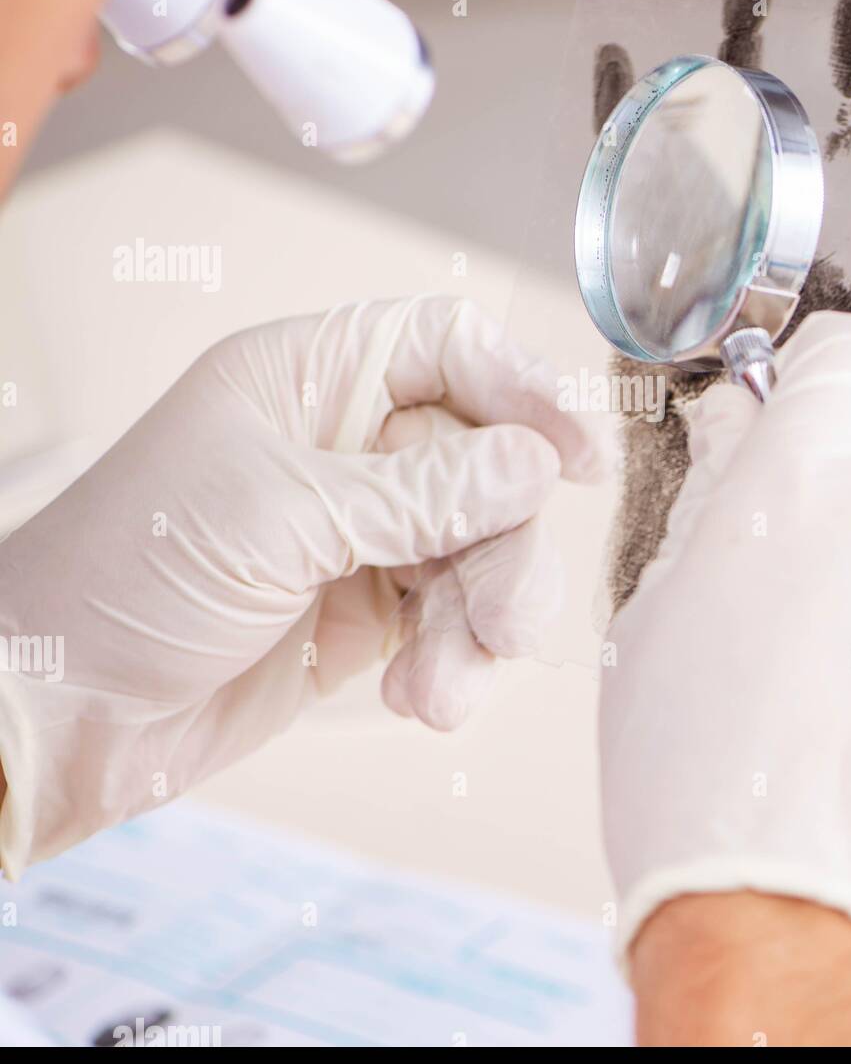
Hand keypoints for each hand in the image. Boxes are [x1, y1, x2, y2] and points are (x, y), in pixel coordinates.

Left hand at [0, 296, 608, 877]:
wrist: (60, 713)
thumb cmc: (133, 575)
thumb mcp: (283, 517)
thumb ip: (423, 494)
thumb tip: (537, 467)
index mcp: (312, 379)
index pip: (449, 350)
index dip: (524, 391)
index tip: (578, 460)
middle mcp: (345, 445)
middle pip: (486, 465)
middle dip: (505, 548)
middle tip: (508, 623)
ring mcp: (359, 531)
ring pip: (479, 552)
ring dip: (480, 623)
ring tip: (447, 687)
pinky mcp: (364, 610)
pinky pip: (451, 621)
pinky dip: (452, 663)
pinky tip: (419, 700)